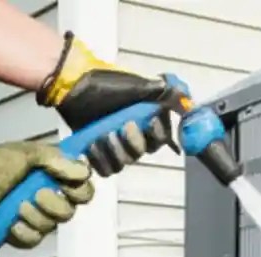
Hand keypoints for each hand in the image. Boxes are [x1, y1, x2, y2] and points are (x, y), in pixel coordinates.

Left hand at [0, 131, 93, 249]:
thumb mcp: (30, 152)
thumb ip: (59, 159)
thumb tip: (84, 171)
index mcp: (58, 181)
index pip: (84, 193)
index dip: (80, 192)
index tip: (66, 185)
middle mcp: (51, 200)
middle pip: (69, 212)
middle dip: (54, 204)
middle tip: (36, 193)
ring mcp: (36, 218)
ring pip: (50, 226)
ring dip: (34, 216)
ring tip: (16, 205)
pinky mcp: (20, 233)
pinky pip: (33, 240)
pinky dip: (23, 232)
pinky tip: (11, 224)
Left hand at [37, 32, 185, 176]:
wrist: (72, 84)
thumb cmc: (105, 83)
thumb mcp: (139, 86)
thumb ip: (165, 93)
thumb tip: (187, 98)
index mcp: (148, 121)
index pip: (162, 140)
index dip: (157, 135)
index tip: (149, 122)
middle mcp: (134, 135)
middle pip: (143, 153)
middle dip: (133, 142)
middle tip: (120, 126)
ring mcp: (115, 145)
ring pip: (125, 163)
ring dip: (115, 151)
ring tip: (102, 135)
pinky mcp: (97, 151)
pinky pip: (105, 169)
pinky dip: (100, 161)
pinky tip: (92, 145)